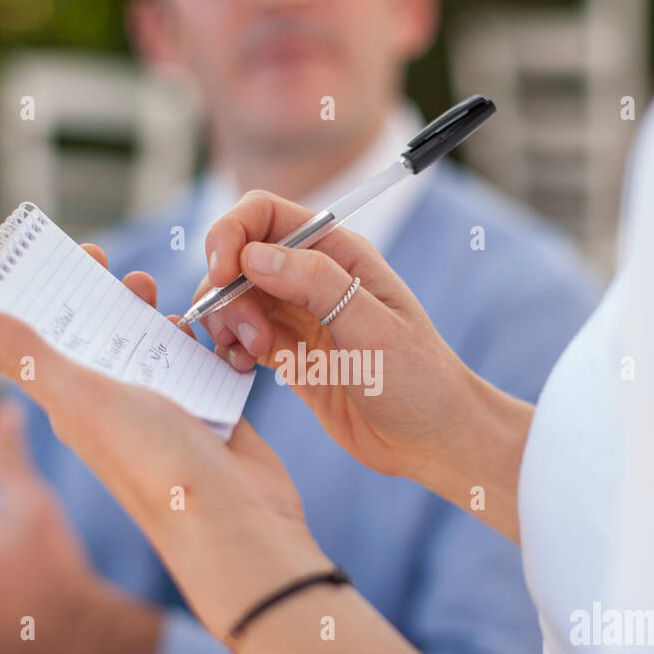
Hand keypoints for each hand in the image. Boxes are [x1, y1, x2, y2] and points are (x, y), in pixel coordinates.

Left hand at [0, 244, 333, 640]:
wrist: (235, 520)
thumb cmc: (152, 467)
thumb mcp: (80, 399)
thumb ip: (25, 354)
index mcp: (76, 403)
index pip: (55, 336)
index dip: (59, 293)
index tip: (76, 252)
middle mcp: (118, 404)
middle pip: (109, 335)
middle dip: (115, 297)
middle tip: (128, 274)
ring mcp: (168, 408)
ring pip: (159, 345)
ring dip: (162, 318)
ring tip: (171, 305)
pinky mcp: (212, 411)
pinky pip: (204, 362)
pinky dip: (207, 342)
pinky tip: (212, 332)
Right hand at [193, 191, 530, 539]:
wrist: (431, 438)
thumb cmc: (417, 378)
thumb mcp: (370, 326)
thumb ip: (315, 284)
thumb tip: (253, 255)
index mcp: (338, 253)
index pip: (264, 215)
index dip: (231, 235)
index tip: (222, 275)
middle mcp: (313, 277)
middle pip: (239, 257)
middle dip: (226, 291)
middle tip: (248, 336)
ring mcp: (298, 316)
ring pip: (234, 299)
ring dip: (225, 321)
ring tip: (249, 354)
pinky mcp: (288, 354)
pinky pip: (240, 336)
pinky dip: (228, 347)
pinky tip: (241, 367)